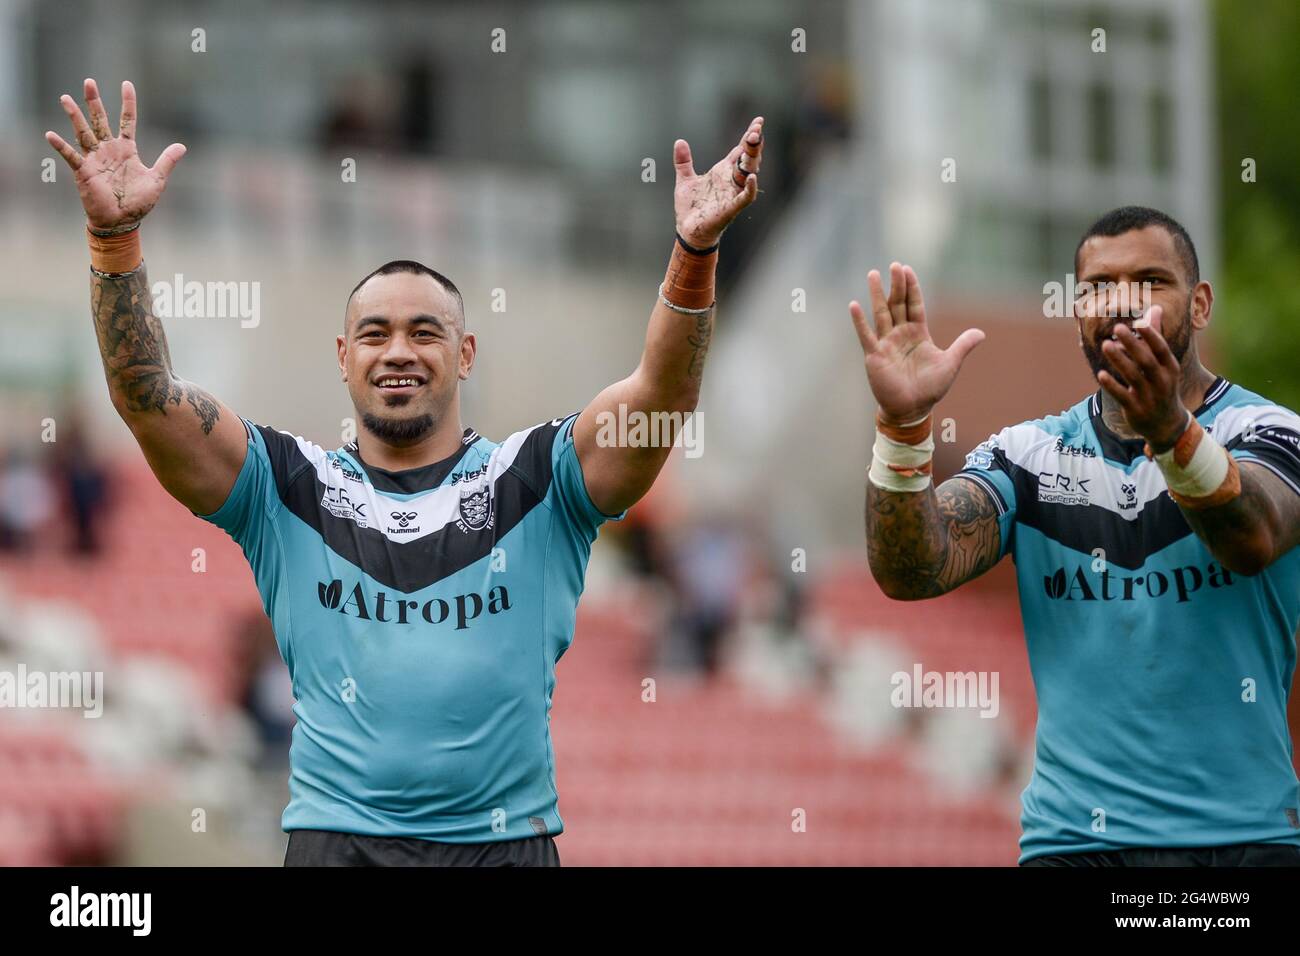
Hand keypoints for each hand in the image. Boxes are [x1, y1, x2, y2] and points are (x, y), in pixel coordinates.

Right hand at [45, 78, 185, 231]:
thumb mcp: (156, 180)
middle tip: (89, 81)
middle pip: (101, 120)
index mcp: (126, 149)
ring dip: (75, 116)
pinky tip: (51, 135)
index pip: (127, 120)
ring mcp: (95, 159)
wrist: (122, 221)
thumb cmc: (138, 202)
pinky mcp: (84, 171)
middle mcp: (108, 150)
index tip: (126, 84)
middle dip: (94, 102)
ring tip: (66, 98)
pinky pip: (71, 156)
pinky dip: (61, 146)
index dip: (127, 103)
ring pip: (83, 132)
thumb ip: (167, 161)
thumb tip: (182, 146)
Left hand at [673, 116, 763, 249]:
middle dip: (753, 144)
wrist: (688, 231)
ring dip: (753, 159)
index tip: (758, 121)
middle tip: (756, 129)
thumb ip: (683, 161)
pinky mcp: (731, 207)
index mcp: (722, 172)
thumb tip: (679, 141)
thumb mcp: (684, 180)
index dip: (749, 136)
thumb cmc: (690, 208)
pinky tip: (752, 178)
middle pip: (748, 158)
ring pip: (749, 173)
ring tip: (754, 143)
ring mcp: (732, 193)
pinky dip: (750, 189)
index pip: (740, 150)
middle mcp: (731, 181)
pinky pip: (745, 197)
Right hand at [849, 263, 984, 423]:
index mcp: (918, 333)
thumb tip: (981, 333)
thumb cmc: (929, 388)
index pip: (914, 305)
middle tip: (894, 265)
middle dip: (896, 285)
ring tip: (872, 274)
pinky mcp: (875, 355)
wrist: (912, 409)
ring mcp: (886, 344)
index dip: (912, 288)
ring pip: (881, 314)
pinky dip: (860, 321)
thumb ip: (963, 346)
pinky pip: (866, 336)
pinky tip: (854, 305)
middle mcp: (900, 334)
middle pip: (897, 304)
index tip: (908, 270)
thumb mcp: (950, 364)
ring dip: (876, 294)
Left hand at [1097, 306, 1188, 450]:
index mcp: (1169, 368)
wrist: (1167, 424)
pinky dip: (1112, 385)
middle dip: (1132, 344)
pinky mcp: (1136, 409)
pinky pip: (1122, 396)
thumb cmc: (1162, 386)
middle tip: (1117, 328)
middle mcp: (1161, 381)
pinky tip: (1101, 374)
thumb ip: (1156, 337)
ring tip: (1105, 345)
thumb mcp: (1164, 364)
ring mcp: (1149, 396)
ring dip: (1119, 360)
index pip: (1161, 349)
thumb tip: (1155, 308)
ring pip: (1133, 376)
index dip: (1151, 336)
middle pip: (1146, 360)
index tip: (1138, 321)